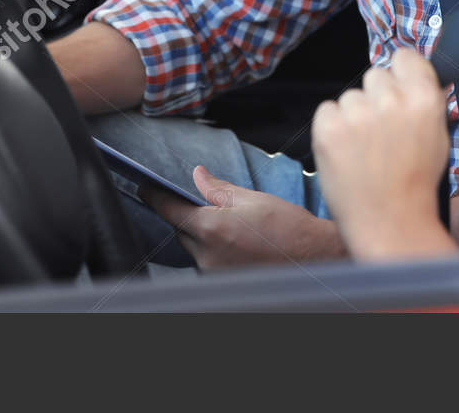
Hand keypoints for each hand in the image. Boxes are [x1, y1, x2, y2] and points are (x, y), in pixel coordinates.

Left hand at [144, 165, 342, 269]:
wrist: (314, 260)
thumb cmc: (288, 228)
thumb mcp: (252, 199)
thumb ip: (218, 189)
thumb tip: (198, 175)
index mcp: (211, 228)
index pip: (169, 210)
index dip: (155, 196)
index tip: (145, 187)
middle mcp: (207, 255)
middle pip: (182, 230)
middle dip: (190, 216)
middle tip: (210, 206)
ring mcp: (213, 273)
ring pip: (195, 247)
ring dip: (204, 235)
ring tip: (234, 227)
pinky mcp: (222, 283)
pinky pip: (207, 261)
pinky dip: (215, 250)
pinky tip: (237, 243)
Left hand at [311, 48, 457, 260]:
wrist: (390, 223)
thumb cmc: (415, 185)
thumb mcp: (437, 137)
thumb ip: (424, 102)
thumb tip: (412, 76)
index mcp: (424, 99)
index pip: (405, 56)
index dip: (401, 72)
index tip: (397, 84)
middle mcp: (391, 100)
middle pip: (375, 75)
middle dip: (376, 97)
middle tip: (381, 131)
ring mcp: (357, 113)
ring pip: (350, 95)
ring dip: (354, 115)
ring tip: (365, 150)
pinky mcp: (328, 128)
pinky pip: (327, 110)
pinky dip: (332, 128)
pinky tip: (347, 153)